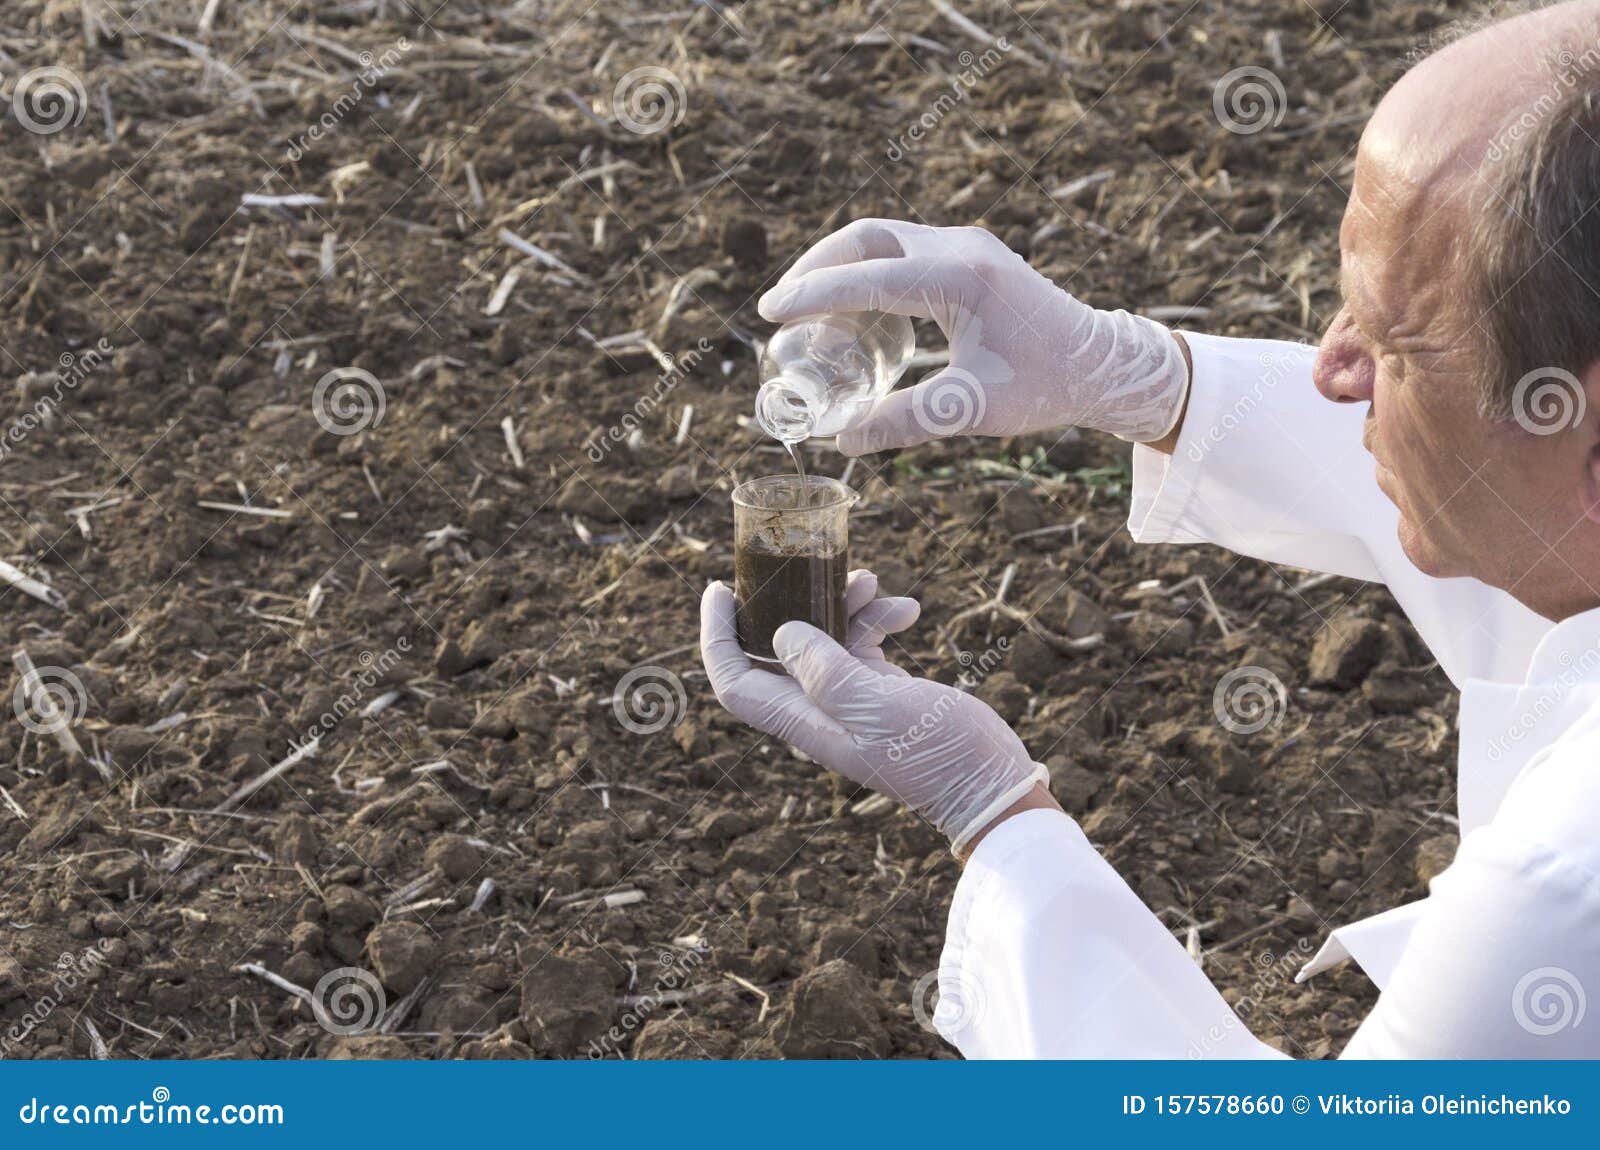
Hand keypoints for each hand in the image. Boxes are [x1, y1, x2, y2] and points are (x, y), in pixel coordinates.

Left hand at [700, 570, 1047, 853]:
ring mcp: (850, 702)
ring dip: (845, 604)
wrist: (989, 785)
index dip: (717, 637)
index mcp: (804, 722)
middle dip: (792, 603)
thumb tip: (782, 635)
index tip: (717, 590)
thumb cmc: (936, 753)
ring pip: (825, 638)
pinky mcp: (881, 692)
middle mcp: (818, 712)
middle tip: (811, 567)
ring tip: (875, 582)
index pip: (736, 680)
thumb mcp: (877, 707)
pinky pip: (862, 644)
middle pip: (778, 648)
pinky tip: (908, 611)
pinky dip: (879, 620)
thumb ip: (825, 671)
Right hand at [758, 219, 1188, 453]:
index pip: (868, 279)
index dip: (812, 296)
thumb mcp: (972, 410)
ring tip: (810, 313)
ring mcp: (966, 246)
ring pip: (883, 238)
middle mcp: (961, 249)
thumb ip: (905, 422)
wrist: (1102, 364)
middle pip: (866, 238)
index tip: (771, 314)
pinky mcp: (970, 255)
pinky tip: (855, 312)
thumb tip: (842, 440)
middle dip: (816, 268)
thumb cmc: (1044, 386)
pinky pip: (904, 250)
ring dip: (841, 268)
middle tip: (780, 307)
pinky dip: (868, 272)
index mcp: (960, 280)